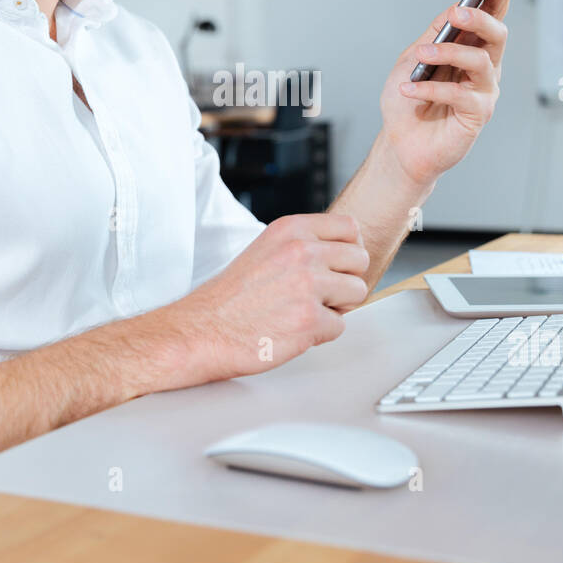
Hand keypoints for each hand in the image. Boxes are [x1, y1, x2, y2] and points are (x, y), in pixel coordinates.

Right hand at [157, 212, 369, 387]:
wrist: (202, 330)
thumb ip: (302, 245)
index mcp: (291, 230)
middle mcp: (302, 251)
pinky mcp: (310, 319)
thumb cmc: (229, 297)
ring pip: (357, 293)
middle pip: (360, 260)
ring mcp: (308, 285)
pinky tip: (293, 330)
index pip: (350, 228)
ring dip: (337, 307)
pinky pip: (340, 326)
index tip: (338, 265)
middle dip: (346, 280)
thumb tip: (341, 252)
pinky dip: (321, 334)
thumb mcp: (266, 250)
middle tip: (321, 294)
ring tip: (305, 311)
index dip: (348, 250)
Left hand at [379, 0, 520, 188]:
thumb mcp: (412, 59)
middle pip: (497, 32)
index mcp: (470, 47)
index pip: (491, 11)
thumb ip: (434, 34)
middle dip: (481, 17)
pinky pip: (460, 94)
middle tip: (459, 13)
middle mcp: (484, 67)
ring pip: (480, 61)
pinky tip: (410, 89)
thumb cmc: (407, 102)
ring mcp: (484, 91)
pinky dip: (431, 89)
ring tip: (421, 56)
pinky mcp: (477, 114)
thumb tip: (455, 8)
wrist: (400, 144)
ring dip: (447, 54)